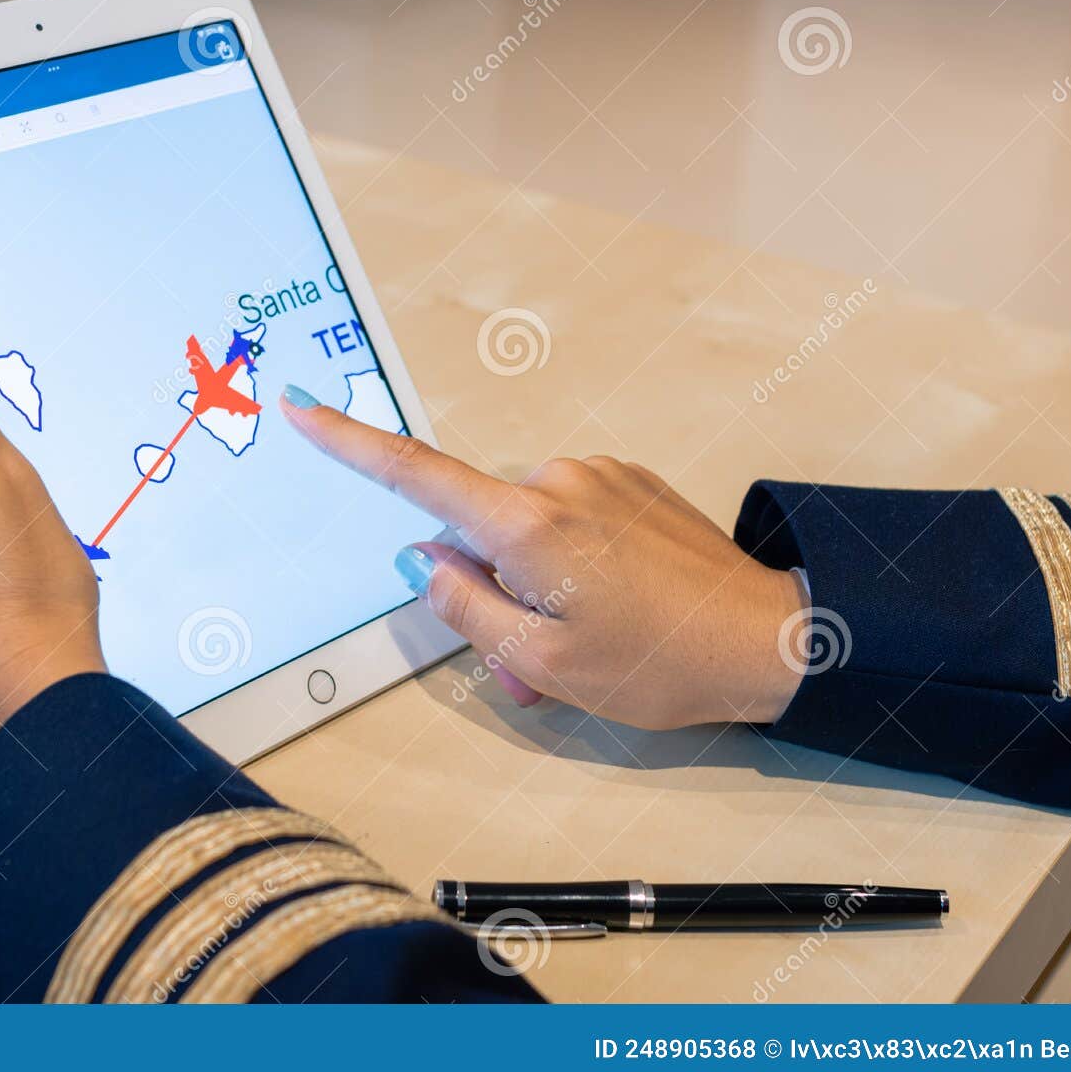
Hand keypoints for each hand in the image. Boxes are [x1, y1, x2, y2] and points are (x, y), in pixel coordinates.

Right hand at [280, 387, 804, 729]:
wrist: (767, 637)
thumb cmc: (659, 661)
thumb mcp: (542, 661)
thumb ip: (465, 607)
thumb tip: (427, 562)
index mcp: (527, 524)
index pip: (416, 476)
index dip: (350, 444)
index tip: (303, 409)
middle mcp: (558, 481)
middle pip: (479, 528)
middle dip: (489, 590)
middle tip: (534, 662)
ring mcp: (599, 476)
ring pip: (528, 530)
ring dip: (535, 584)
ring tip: (586, 643)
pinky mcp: (630, 482)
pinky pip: (571, 519)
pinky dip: (572, 564)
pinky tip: (616, 606)